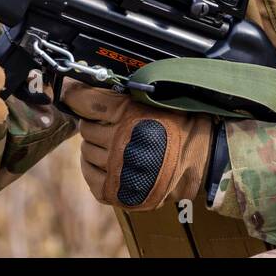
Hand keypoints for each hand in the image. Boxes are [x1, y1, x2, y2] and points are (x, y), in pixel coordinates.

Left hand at [61, 79, 214, 210]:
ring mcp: (116, 168)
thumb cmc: (182, 127)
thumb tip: (90, 84)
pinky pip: (90, 176)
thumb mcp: (155, 99)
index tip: (72, 93)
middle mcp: (119, 141)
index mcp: (128, 114)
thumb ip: (124, 93)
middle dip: (96, 124)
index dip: (77, 96)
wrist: (202, 161)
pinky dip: (94, 169)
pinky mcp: (116, 191)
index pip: (85, 101)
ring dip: (96, 146)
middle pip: (86, 127)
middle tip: (114, 125)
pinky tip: (108, 163)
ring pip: (86, 151)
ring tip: (116, 145)